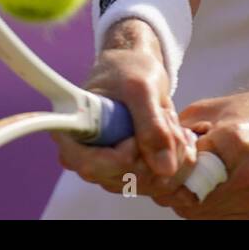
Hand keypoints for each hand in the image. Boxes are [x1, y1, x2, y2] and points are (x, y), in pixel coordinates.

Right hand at [53, 27, 196, 199]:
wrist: (136, 67)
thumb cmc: (129, 70)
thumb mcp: (142, 89)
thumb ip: (152, 125)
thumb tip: (165, 168)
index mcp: (72, 134)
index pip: (94, 167)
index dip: (124, 158)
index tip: (138, 135)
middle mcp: (85, 158)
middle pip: (125, 179)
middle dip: (156, 151)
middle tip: (165, 118)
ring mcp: (108, 168)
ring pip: (148, 182)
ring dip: (171, 152)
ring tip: (167, 120)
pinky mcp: (130, 171)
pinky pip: (159, 180)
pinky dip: (176, 158)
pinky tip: (174, 133)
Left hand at [152, 88, 248, 219]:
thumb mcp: (221, 107)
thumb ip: (184, 126)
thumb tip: (152, 144)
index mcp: (234, 140)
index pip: (179, 169)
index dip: (162, 170)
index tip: (156, 165)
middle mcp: (247, 174)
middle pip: (187, 199)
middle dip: (171, 190)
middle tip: (168, 178)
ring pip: (201, 214)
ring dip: (188, 202)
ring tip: (190, 182)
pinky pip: (222, 220)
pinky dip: (210, 209)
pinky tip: (212, 190)